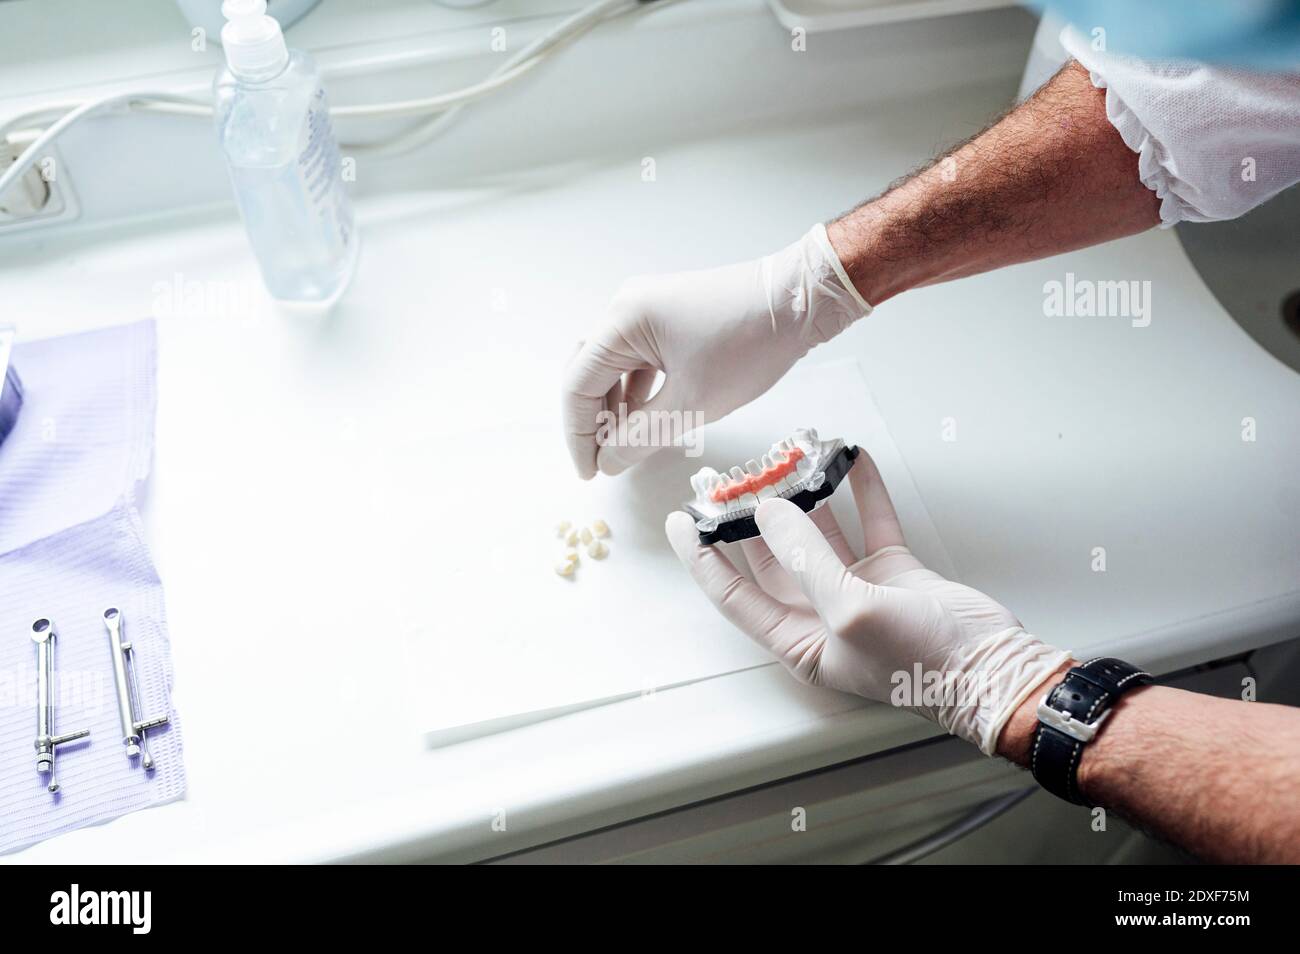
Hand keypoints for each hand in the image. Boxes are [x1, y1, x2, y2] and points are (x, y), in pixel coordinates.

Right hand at [562, 224, 869, 478]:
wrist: (800, 299)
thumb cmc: (749, 345)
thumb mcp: (694, 403)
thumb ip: (642, 437)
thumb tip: (608, 463)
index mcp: (622, 322)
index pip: (578, 385)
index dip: (578, 435)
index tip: (589, 474)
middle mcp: (625, 307)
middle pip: (588, 373)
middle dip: (593, 422)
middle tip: (604, 462)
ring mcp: (646, 307)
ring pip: (613, 367)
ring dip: (615, 407)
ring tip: (626, 445)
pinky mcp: (668, 314)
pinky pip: (636, 357)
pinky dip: (636, 390)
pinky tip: (647, 417)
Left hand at [664, 452, 1069, 753]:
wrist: (996, 670)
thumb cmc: (921, 664)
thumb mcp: (852, 610)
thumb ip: (807, 558)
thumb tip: (771, 511)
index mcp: (798, 641)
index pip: (734, 593)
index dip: (703, 557)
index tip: (681, 518)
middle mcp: (820, 615)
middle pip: (770, 556)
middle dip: (748, 515)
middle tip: (728, 475)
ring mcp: (857, 590)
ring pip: (817, 533)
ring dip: (804, 495)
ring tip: (787, 456)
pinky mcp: (894, 571)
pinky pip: (867, 521)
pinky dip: (860, 490)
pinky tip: (850, 459)